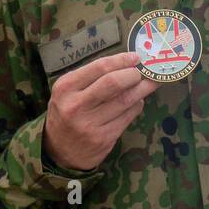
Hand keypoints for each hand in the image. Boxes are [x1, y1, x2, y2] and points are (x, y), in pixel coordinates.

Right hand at [42, 51, 157, 172]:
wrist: (58, 151)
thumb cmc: (65, 114)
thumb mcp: (67, 92)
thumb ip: (90, 78)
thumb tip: (125, 64)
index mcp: (66, 87)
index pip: (99, 67)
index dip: (122, 60)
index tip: (136, 57)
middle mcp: (76, 105)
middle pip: (114, 83)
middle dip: (133, 75)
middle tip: (142, 72)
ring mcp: (90, 124)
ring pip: (125, 100)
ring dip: (142, 89)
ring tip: (150, 83)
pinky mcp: (104, 138)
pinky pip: (128, 116)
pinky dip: (136, 105)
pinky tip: (137, 101)